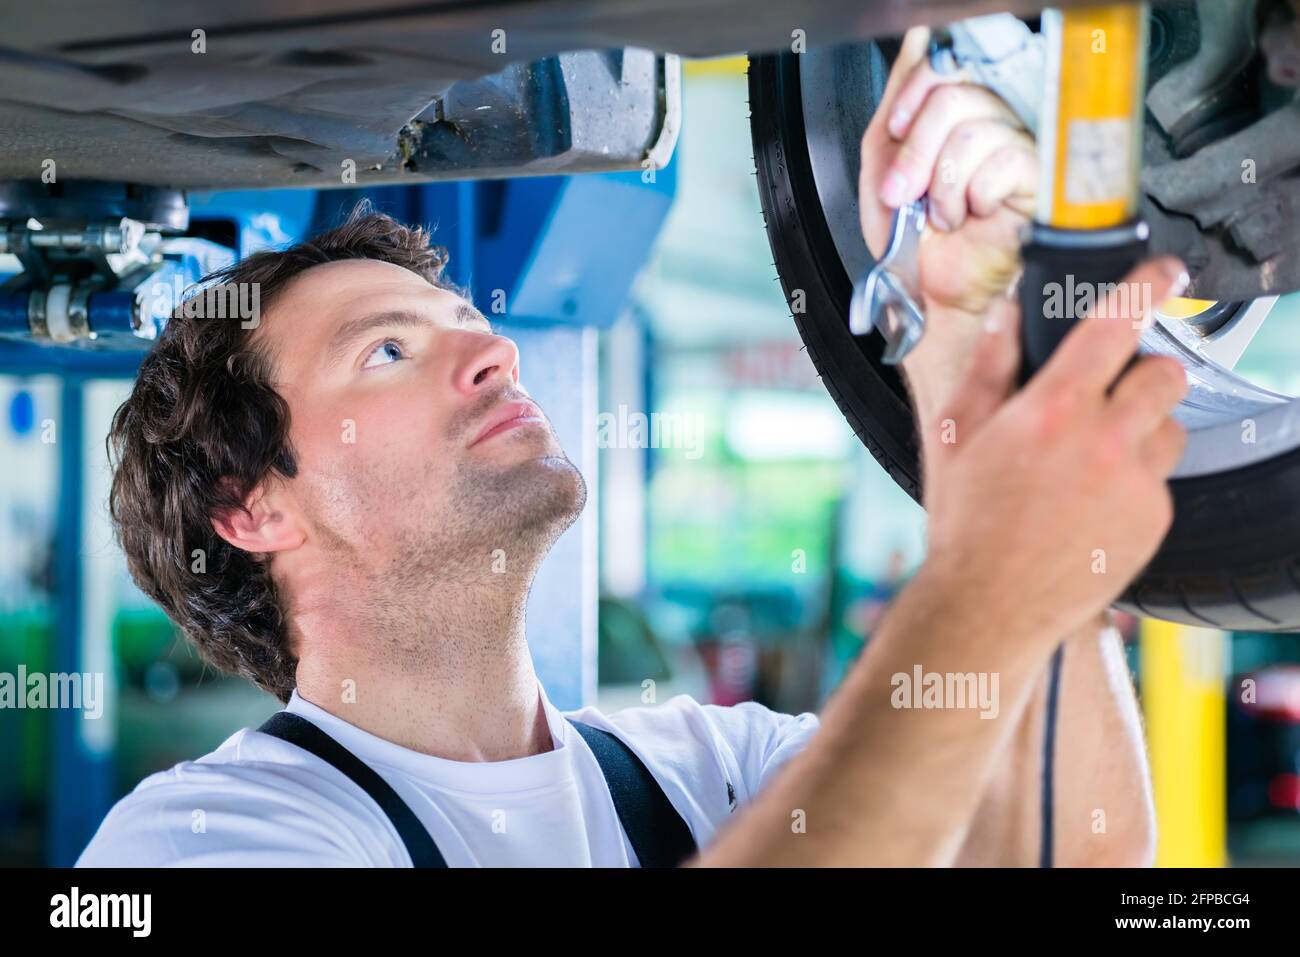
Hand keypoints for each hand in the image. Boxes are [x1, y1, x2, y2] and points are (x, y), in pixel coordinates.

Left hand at [858, 27, 1036, 422]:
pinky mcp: (1042, 184)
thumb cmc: (913, 244)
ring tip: (944, 212)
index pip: (951, 67)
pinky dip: (969, 194)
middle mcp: (998, 129)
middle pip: (958, 92)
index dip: (917, 95)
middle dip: (916, 148)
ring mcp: (1023, 152)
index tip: (896, 132)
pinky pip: (1002, 159)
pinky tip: (971, 217)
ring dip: (941, 181)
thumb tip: (918, 40)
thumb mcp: (883, 163)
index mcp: (964, 119)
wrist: (929, 299)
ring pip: (975, 126)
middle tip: (907, 190)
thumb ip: (898, 100)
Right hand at [917, 257, 1190, 646]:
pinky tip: (1092, 503)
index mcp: (1053, 409)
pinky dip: (1135, 482)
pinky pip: (1162, 482)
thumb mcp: (956, 434)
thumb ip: (988, 365)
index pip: (1118, 324)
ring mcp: (1136, 485)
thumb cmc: (965, 522)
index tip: (1163, 271)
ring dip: (1142, 430)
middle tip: (1111, 393)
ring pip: (1171, 429)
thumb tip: (1008, 315)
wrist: (989, 603)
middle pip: (1165, 374)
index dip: (1148, 285)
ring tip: (1094, 459)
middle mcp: (1105, 441)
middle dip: (1143, 373)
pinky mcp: (1154, 522)